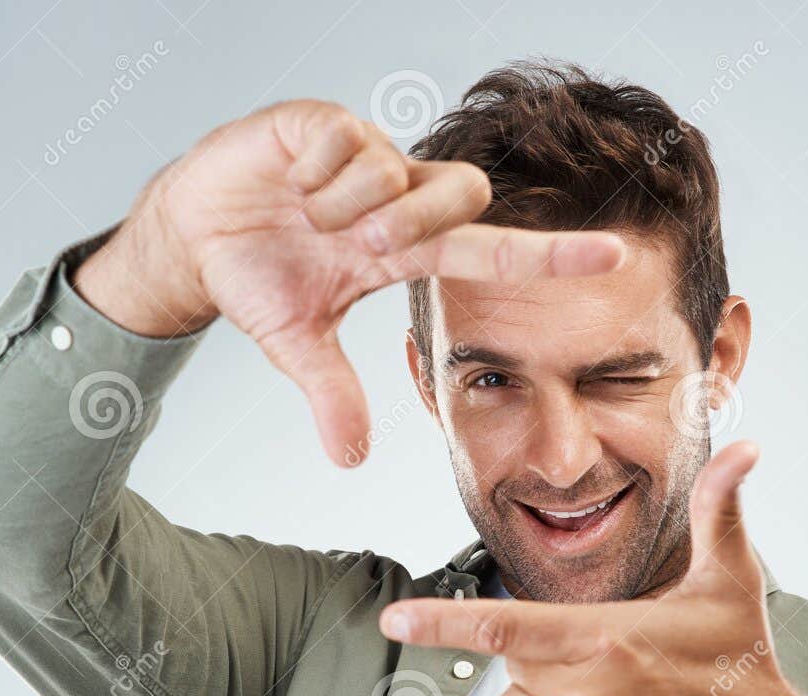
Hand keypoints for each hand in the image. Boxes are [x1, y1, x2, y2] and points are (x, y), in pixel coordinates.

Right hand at [73, 100, 625, 465]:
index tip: (616, 255)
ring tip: (307, 216)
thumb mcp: (296, 343)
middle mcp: (400, 196)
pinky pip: (345, 141)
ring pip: (397, 172)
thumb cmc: (257, 277)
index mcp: (407, 249)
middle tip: (358, 248)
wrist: (191, 231)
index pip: (495, 250)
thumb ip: (333, 395)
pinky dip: (312, 172)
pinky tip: (290, 181)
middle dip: (413, 227)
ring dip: (348, 207)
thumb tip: (350, 461)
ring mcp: (367, 155)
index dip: (553, 256)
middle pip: (464, 193)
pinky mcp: (325, 121)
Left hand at [378, 442, 807, 695]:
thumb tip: (743, 449)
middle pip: (511, 671)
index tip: (394, 621)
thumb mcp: (730, 582)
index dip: (443, 624)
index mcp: (607, 637)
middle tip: (605, 668)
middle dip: (542, 666)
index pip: (505, 628)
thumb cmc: (741, 665)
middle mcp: (589, 694)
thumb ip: (717, 511)